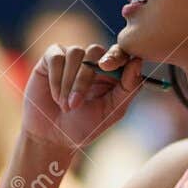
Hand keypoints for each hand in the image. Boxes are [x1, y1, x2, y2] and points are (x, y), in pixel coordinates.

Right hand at [22, 42, 145, 151]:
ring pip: (75, 53)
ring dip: (69, 82)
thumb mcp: (110, 112)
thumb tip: (137, 62)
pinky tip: (56, 97)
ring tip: (66, 105)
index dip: (115, 55)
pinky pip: (55, 56)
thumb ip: (127, 89)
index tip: (106, 66)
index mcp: (112, 72)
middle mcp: (93, 60)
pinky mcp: (51, 58)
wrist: (51, 136)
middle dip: (84, 79)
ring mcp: (72, 57)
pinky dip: (56, 79)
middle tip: (75, 104)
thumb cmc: (83, 126)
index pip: (120, 53)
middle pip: (94, 52)